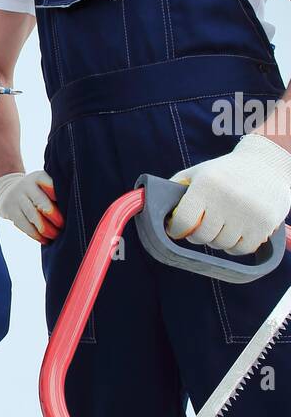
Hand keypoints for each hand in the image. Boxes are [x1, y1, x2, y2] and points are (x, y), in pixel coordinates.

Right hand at [0, 170, 63, 242]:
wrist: (8, 190)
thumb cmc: (36, 191)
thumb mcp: (43, 184)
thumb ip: (56, 192)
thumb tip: (71, 211)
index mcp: (38, 177)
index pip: (48, 182)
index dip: (55, 192)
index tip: (66, 202)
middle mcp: (26, 185)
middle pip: (40, 201)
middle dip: (52, 214)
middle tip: (62, 225)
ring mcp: (16, 198)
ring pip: (32, 215)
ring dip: (44, 228)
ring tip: (54, 236)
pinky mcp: (10, 211)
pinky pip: (23, 224)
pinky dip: (35, 234)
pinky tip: (44, 240)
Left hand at [168, 134, 290, 253]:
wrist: (268, 165)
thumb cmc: (226, 172)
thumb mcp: (198, 173)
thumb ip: (174, 189)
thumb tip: (148, 207)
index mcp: (206, 185)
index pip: (181, 223)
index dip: (177, 228)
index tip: (179, 227)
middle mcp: (227, 199)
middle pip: (201, 237)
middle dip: (199, 233)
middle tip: (205, 222)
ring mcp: (248, 214)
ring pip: (221, 245)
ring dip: (218, 239)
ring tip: (224, 221)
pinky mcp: (264, 225)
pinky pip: (241, 250)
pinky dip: (236, 245)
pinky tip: (239, 228)